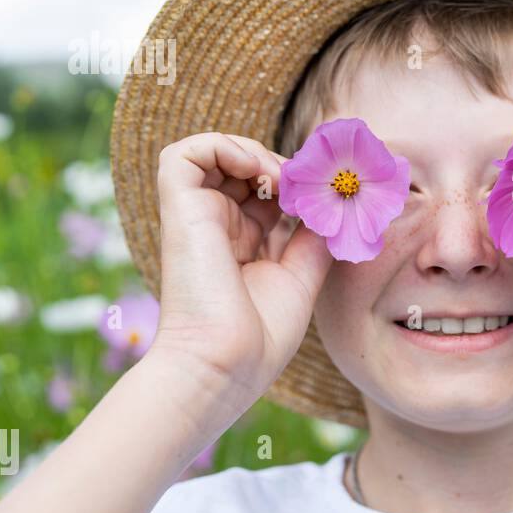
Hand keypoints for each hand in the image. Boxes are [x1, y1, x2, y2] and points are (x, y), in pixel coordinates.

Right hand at [151, 133, 332, 417]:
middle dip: (284, 165)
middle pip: (247, 168)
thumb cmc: (260, 338)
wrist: (223, 365)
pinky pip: (186, 152)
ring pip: (215, 153)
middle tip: (314, 183)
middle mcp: (218, 227)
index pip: (269, 192)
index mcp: (243, 245)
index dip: (299, 183)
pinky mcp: (178, 208)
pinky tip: (258, 173)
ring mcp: (196, 216)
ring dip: (255, 152)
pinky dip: (224, 147)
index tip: (331, 192)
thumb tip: (334, 200)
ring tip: (284, 180)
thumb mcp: (302, 276)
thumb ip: (315, 235)